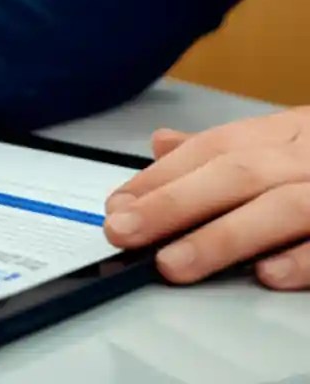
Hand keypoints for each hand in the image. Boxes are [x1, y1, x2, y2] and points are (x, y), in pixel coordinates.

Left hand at [103, 108, 309, 289]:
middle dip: (172, 203)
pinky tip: (266, 274)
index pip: (211, 149)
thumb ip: (225, 151)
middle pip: (236, 174)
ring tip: (172, 263)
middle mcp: (307, 156)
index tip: (116, 209)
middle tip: (123, 232)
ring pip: (282, 207)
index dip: (159, 178)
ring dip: (222, 236)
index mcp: (283, 133)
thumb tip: (160, 144)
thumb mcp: (285, 142)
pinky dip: (302, 258)